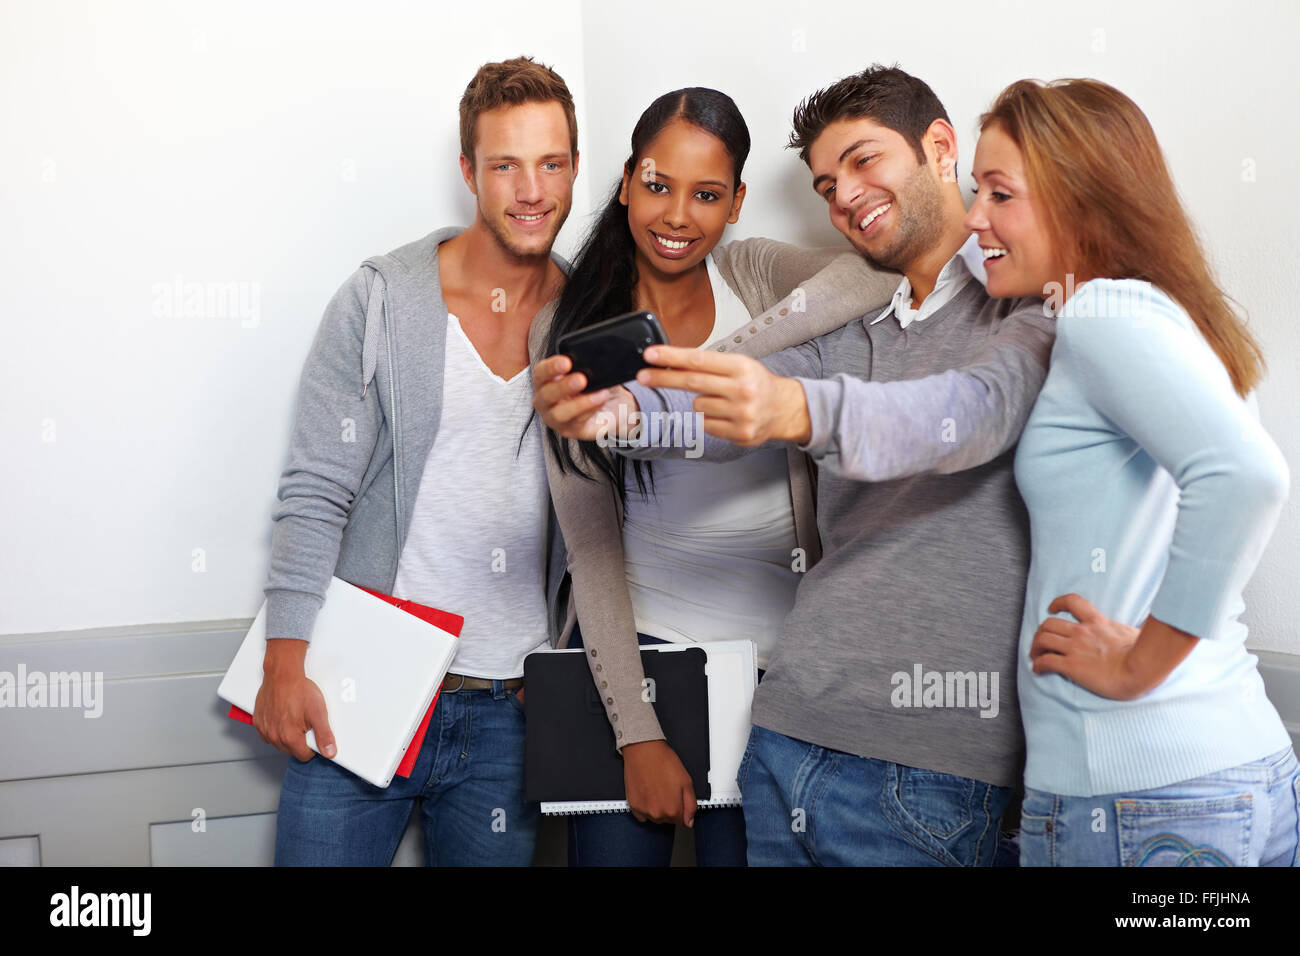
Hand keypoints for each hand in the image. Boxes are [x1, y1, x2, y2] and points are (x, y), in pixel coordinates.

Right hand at [252, 639, 335, 761]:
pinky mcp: (258, 723)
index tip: (314, 735)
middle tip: (305, 722)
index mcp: (290, 737)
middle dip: (300, 740)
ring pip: (279, 743)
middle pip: (291, 750)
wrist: (282, 675)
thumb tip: (329, 752)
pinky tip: (283, 717)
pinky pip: (268, 734)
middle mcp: (274, 737)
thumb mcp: (318, 713)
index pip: (304, 756)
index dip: (313, 747)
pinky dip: (276, 729)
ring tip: (294, 717)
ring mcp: (265, 730)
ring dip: (287, 735)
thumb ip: (324, 735)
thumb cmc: (299, 690)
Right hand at [532, 354, 637, 441]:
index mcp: (544, 381)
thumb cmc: (591, 384)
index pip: (540, 372)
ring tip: (599, 394)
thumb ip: (584, 363)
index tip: (566, 362)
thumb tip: (593, 356)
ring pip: (559, 414)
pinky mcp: (570, 430)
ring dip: (579, 404)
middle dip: (564, 386)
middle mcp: (545, 401)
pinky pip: (578, 423)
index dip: (551, 367)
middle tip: (581, 379)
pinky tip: (601, 401)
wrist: (609, 404)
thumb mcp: (588, 370)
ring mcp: (555, 418)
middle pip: (546, 395)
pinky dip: (591, 411)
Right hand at [622, 739, 696, 826]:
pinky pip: (642, 815)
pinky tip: (647, 793)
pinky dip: (645, 808)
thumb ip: (691, 805)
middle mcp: (657, 814)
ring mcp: (644, 811)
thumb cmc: (663, 762)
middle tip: (667, 789)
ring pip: (655, 818)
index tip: (678, 797)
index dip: (681, 808)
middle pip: (668, 820)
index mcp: (673, 810)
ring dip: (658, 808)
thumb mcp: (687, 781)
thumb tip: (689, 821)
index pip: (682, 821)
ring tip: (657, 789)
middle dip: (670, 808)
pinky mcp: (633, 805)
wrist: (644, 750)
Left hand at [635, 345, 811, 445]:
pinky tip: (726, 414)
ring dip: (702, 402)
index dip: (671, 357)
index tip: (650, 355)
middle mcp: (742, 389)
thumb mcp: (739, 364)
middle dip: (663, 378)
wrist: (784, 408)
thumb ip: (709, 364)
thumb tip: (671, 363)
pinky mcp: (739, 433)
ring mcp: (741, 414)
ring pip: (698, 406)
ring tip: (723, 400)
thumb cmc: (756, 383)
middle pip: (692, 382)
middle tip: (642, 375)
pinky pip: (706, 424)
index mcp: (741, 367)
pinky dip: (710, 419)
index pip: (698, 360)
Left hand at [1028, 593, 1141, 698]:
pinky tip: (1038, 670)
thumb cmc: (1144, 653)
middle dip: (1040, 632)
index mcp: (1097, 622)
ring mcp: (1074, 648)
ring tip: (1035, 656)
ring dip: (1035, 648)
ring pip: (1042, 640)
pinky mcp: (1071, 665)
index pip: (1073, 602)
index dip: (1058, 603)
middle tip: (1040, 642)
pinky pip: (1045, 661)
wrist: (1141, 669)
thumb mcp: (1134, 632)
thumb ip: (1126, 629)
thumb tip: (1142, 629)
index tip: (1051, 608)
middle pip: (1049, 624)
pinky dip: (1037, 665)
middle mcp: (1082, 632)